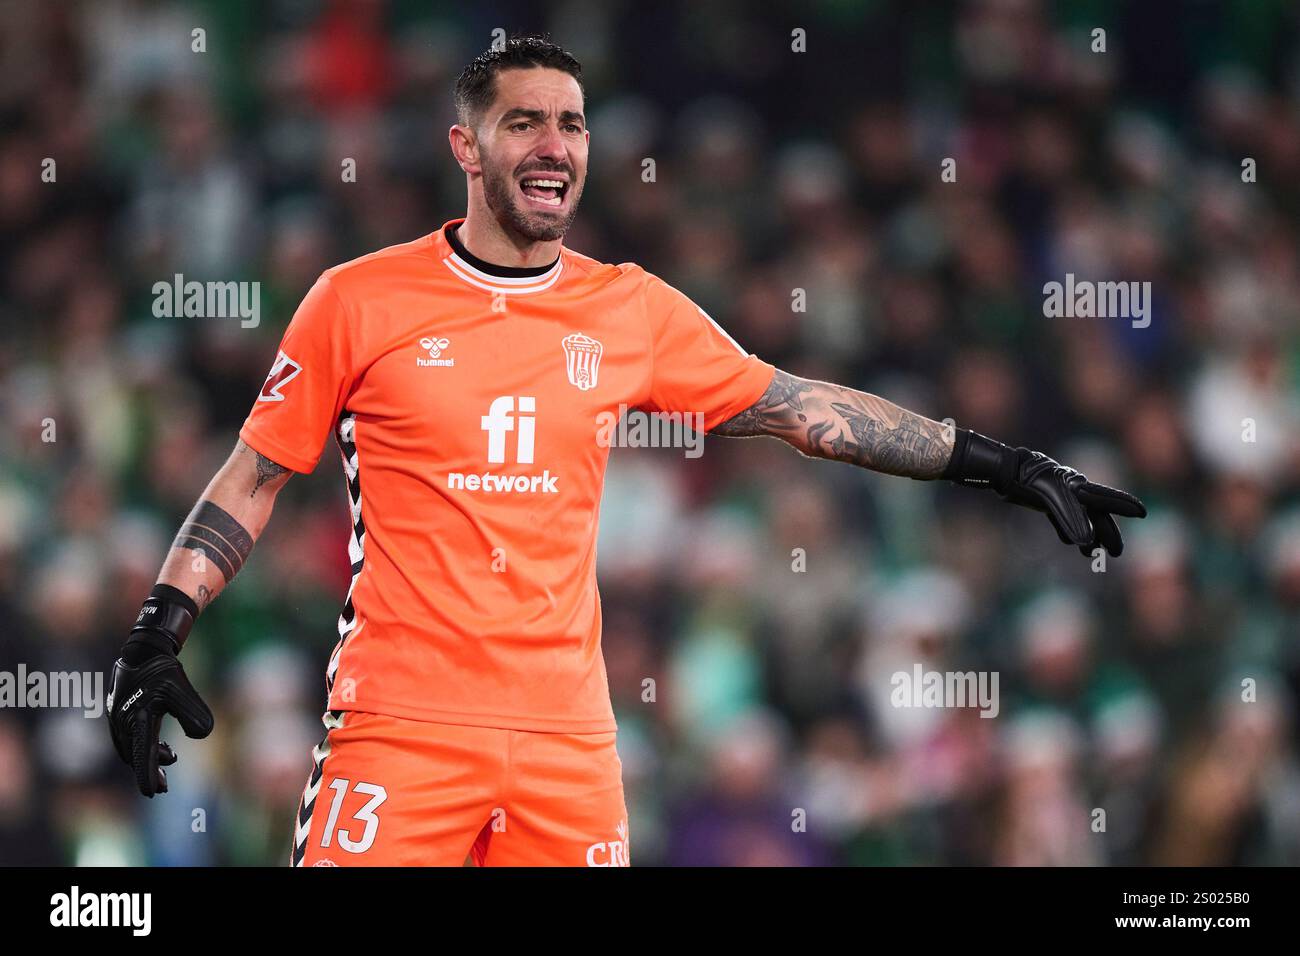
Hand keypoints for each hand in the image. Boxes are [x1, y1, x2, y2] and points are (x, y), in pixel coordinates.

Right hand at [107, 591, 213, 796]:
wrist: (145, 647)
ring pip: (131, 746)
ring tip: (170, 760)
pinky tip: (162, 746)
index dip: (148, 775)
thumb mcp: (183, 691)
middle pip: (134, 755)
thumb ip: (194, 715)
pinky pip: (128, 736)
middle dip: (148, 771)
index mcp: (136, 719)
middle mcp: (123, 721)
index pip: (142, 755)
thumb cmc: (164, 670)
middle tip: (162, 788)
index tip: (154, 792)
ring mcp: (118, 716)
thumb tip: (199, 736)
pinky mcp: (119, 710)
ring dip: (147, 758)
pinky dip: (142, 745)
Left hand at [944, 430, 1146, 556]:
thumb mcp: (1050, 500)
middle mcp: (1072, 489)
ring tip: (1093, 553)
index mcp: (1078, 487)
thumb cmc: (1028, 481)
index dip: (1124, 506)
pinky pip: (1061, 517)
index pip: (1106, 499)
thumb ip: (1070, 519)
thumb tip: (1086, 542)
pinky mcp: (1044, 500)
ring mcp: (1058, 494)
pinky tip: (1071, 543)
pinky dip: (1067, 530)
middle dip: (1107, 532)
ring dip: (1088, 535)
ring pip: (1080, 517)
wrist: (1004, 471)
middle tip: (1116, 553)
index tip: (1143, 512)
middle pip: (1095, 513)